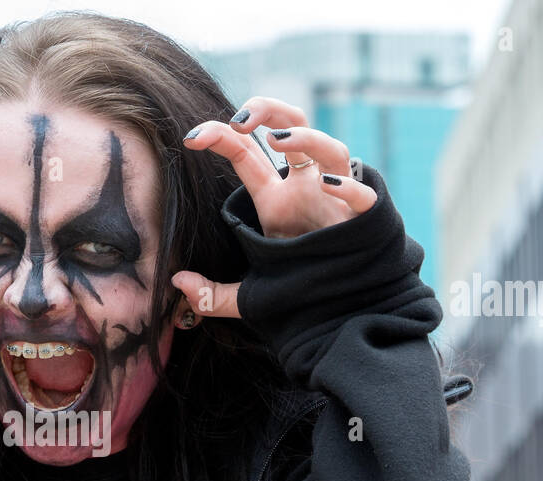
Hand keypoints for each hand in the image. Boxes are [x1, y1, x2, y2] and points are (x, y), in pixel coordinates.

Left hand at [170, 96, 378, 323]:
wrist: (342, 307)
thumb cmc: (298, 286)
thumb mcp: (250, 295)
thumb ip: (214, 295)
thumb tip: (179, 284)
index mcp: (274, 198)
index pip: (246, 153)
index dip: (219, 136)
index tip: (191, 137)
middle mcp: (304, 187)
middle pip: (292, 127)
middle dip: (268, 110)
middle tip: (240, 120)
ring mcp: (335, 199)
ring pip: (329, 150)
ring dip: (307, 137)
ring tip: (280, 139)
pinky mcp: (362, 222)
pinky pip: (362, 197)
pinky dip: (350, 187)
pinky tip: (331, 185)